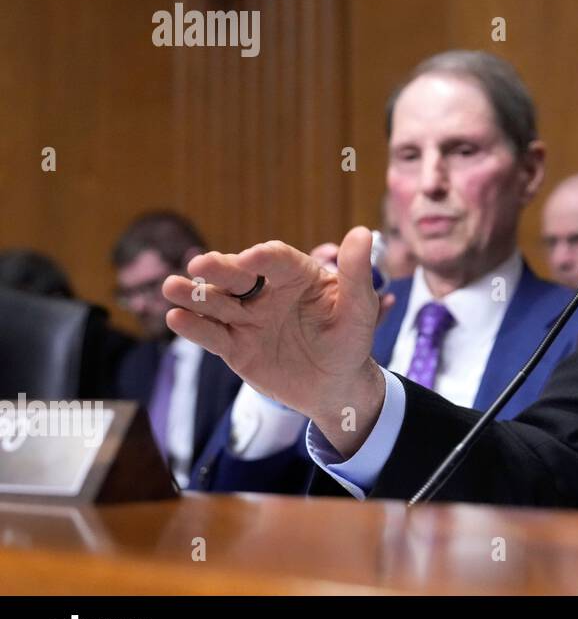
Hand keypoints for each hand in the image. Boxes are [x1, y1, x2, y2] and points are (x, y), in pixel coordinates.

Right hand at [163, 226, 385, 455]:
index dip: (265, 258)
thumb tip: (364, 232)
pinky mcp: (235, 347)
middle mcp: (267, 292)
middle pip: (238, 276)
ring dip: (194, 294)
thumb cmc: (351, 341)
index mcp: (297, 276)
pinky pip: (212, 335)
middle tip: (200, 264)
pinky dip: (194, 326)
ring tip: (172, 286)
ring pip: (217, 303)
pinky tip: (176, 317)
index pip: (277, 260)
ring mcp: (248, 319)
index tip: (253, 257)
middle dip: (219, 269)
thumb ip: (357, 273)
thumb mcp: (361, 308)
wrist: (336, 386)